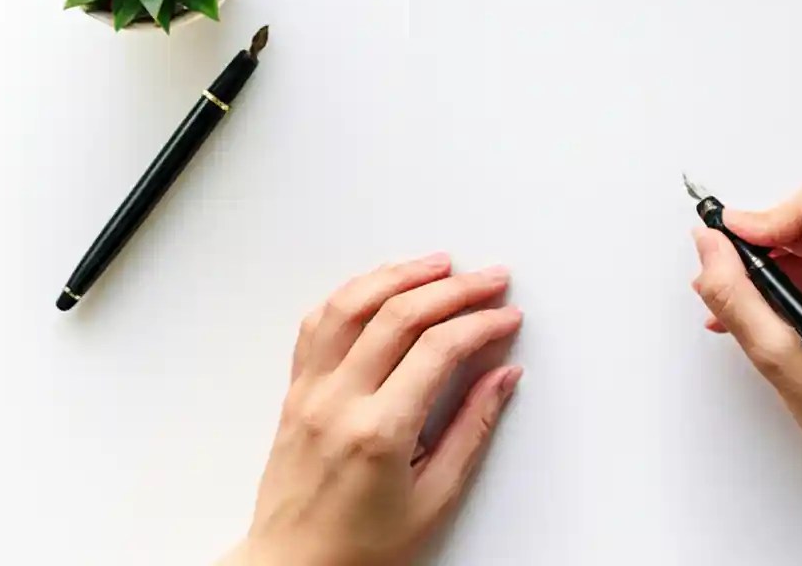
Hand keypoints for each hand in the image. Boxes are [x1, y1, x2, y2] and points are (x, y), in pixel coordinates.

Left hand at [222, 254, 522, 565]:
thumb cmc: (360, 547)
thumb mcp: (434, 498)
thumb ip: (472, 429)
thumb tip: (502, 377)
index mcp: (378, 432)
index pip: (437, 350)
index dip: (479, 323)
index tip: (506, 316)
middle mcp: (338, 402)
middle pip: (399, 315)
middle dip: (453, 288)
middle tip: (489, 279)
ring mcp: (310, 392)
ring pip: (351, 305)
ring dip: (399, 274)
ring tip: (438, 263)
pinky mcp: (295, 391)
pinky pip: (318, 323)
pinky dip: (352, 292)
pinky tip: (379, 284)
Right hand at [690, 183, 801, 489]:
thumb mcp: (782, 362)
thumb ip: (738, 298)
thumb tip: (710, 249)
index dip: (762, 218)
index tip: (728, 242)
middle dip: (760, 250)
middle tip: (726, 284)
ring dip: (774, 273)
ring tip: (743, 315)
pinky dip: (795, 287)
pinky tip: (771, 320)